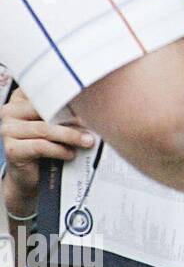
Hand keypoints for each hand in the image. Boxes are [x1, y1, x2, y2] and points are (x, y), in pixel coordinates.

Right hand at [1, 88, 94, 217]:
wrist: (31, 175)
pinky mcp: (11, 149)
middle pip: (46, 109)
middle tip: (94, 123)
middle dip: (73, 117)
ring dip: (71, 136)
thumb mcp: (57, 123)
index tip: (89, 100)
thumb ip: (65, 111)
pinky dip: (60, 150)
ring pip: (45, 128)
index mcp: (21, 98)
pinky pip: (40, 146)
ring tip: (88, 141)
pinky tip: (71, 154)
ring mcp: (7, 130)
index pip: (45, 91)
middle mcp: (10, 111)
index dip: (68, 95)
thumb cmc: (47, 145)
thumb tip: (92, 106)